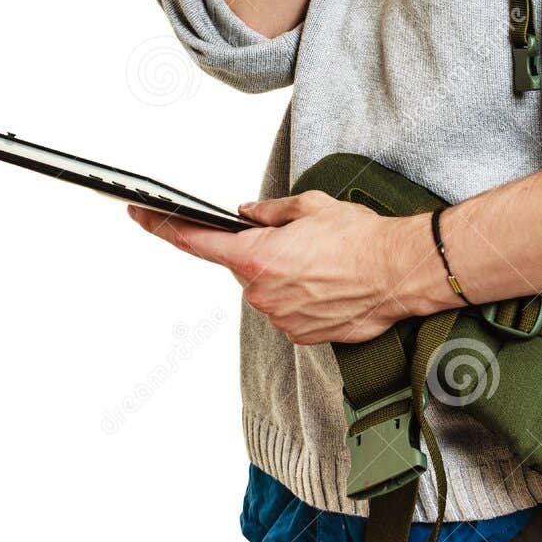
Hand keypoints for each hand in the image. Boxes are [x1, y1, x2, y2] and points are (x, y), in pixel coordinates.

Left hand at [126, 190, 441, 344]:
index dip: (163, 227)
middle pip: (242, 267)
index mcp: (258, 256)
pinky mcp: (300, 334)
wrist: (399, 273)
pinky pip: (287, 310)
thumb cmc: (361, 238)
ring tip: (323, 263)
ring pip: (266, 290)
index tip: (142, 215)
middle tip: (298, 240)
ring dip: (285, 275)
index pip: (196, 242)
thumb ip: (270, 211)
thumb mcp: (310, 207)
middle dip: (261, 252)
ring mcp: (280, 317)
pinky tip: (329, 284)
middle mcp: (262, 292)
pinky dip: (301, 296)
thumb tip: (247, 214)